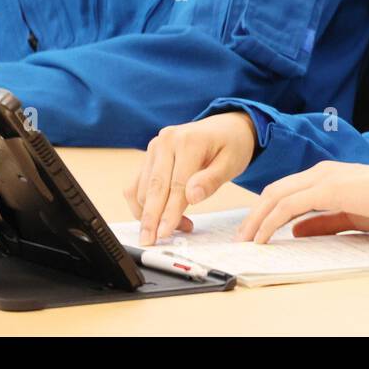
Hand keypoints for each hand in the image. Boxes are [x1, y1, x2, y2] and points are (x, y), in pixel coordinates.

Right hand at [125, 112, 257, 244]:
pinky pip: (137, 184)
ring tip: (174, 228)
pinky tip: (161, 217)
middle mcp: (166, 141)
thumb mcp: (231, 163)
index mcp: (188, 140)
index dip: (169, 212)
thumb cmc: (231, 145)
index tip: (164, 233)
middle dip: (150, 218)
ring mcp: (155, 147)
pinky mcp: (150, 156)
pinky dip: (143, 204)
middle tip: (149, 241)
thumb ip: (211, 180)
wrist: (226, 127)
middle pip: (154, 187)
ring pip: (142, 188)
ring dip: (151, 213)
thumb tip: (192, 197)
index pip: (176, 184)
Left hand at [236, 161, 368, 243]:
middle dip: (255, 214)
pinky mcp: (324, 189)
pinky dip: (271, 221)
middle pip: (274, 191)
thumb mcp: (347, 216)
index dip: (267, 209)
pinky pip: (288, 206)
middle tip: (243, 236)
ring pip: (276, 196)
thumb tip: (296, 231)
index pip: (286, 190)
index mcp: (324, 176)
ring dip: (258, 219)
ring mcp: (320, 178)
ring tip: (247, 239)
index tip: (255, 230)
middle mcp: (318, 172)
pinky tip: (264, 236)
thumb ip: (322, 221)